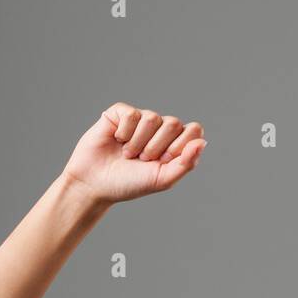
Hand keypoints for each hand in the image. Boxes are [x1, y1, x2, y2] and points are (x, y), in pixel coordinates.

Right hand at [62, 102, 206, 204]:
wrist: (95, 184)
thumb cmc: (129, 184)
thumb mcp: (162, 179)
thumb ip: (186, 163)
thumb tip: (203, 142)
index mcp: (173, 143)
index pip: (193, 130)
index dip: (180, 146)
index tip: (164, 161)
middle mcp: (159, 129)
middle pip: (173, 123)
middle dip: (156, 147)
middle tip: (142, 160)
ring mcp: (140, 119)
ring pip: (152, 118)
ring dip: (138, 142)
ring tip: (127, 154)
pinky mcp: (120, 113)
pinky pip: (132, 114)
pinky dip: (124, 133)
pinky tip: (116, 140)